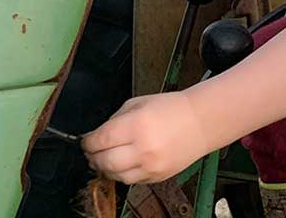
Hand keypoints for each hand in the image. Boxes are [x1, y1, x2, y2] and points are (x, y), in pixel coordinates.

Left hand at [81, 92, 212, 183]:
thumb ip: (115, 120)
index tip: (85, 141)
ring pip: (117, 176)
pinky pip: (132, 181)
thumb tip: (97, 135)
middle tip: (90, 153)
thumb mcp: (137, 103)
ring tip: (103, 161)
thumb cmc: (170, 108)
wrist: (200, 122)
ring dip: (105, 169)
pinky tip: (121, 165)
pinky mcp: (158, 177)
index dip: (88, 143)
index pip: (100, 140)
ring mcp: (151, 166)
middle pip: (105, 161)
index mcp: (136, 125)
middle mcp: (143, 148)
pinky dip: (122, 175)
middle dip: (93, 158)